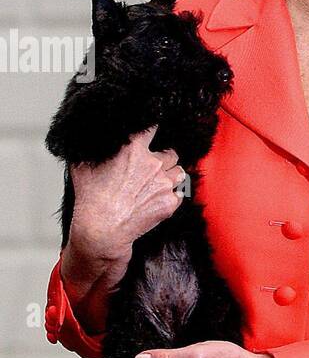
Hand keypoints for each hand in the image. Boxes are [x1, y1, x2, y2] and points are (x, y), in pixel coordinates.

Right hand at [70, 123, 185, 261]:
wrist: (102, 231)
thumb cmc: (91, 200)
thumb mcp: (81, 165)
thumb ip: (90, 147)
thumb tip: (90, 137)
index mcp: (133, 150)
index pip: (153, 127)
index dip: (154, 127)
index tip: (154, 130)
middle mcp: (153, 164)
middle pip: (171, 152)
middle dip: (163, 158)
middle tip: (151, 167)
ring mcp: (164, 184)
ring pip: (178, 172)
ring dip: (170, 175)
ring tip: (157, 183)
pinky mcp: (170, 202)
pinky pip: (179, 193)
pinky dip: (171, 195)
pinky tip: (157, 198)